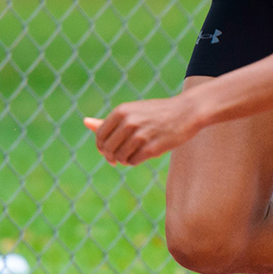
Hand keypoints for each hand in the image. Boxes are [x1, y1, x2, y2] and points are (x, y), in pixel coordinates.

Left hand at [84, 95, 201, 165]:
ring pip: (120, 157)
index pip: (100, 137)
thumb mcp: (131, 112)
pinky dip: (135, 160)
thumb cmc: (156, 112)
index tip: (110, 149)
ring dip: (124, 159)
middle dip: (112, 156)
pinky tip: (144, 153)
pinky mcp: (152, 148)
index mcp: (122, 111)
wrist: (187, 111)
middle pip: (108, 149)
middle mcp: (129, 122)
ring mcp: (140, 135)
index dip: (102, 147)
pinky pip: (133, 161)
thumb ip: (108, 121)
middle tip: (121, 155)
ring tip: (134, 152)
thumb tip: (85, 122)